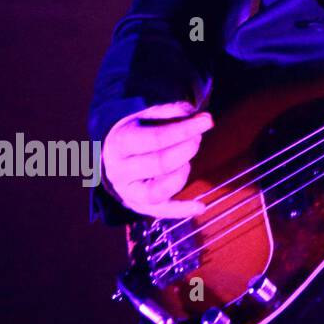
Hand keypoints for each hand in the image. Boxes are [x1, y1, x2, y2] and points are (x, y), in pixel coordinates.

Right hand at [101, 102, 211, 218]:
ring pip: (158, 191)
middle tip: (197, 138)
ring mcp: (128, 192)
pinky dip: (181, 211)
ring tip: (186, 162)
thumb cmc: (139, 131)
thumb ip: (171, 112)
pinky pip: (161, 212)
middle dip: (186, 149)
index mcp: (119, 144)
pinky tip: (200, 207)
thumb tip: (195, 115)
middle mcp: (119, 171)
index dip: (185, 130)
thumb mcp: (148, 115)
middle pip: (160, 163)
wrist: (117, 155)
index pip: (156, 138)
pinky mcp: (140, 206)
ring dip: (181, 174)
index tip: (207, 121)